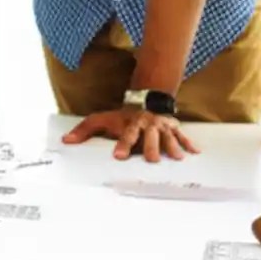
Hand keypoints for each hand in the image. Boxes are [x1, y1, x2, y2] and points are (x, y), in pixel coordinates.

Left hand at [61, 109, 198, 161]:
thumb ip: (84, 130)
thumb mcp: (101, 119)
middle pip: (149, 137)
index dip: (123, 145)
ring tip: (177, 158)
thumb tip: (65, 141)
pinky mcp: (173, 128)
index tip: (119, 156)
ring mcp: (161, 127)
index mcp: (130, 125)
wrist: (144, 100)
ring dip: (172, 146)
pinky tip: (195, 153)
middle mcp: (147, 126)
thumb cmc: (121, 117)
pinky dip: (188, 143)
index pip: (126, 136)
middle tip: (151, 159)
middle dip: (151, 147)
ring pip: (168, 137)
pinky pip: (182, 135)